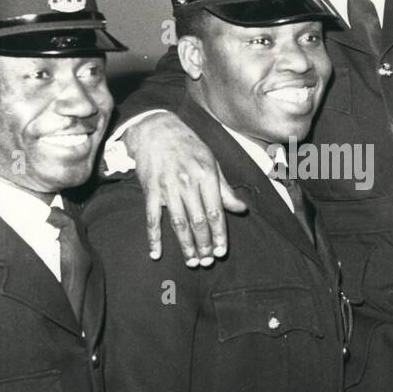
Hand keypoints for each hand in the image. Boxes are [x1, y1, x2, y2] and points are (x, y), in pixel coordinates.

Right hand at [125, 113, 247, 265]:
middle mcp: (187, 182)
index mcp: (206, 175)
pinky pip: (152, 218)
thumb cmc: (188, 146)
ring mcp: (167, 187)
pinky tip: (156, 253)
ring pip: (178, 223)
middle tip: (208, 262)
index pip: (215, 212)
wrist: (155, 129)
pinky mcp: (150, 190)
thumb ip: (225, 189)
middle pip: (198, 221)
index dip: (219, 234)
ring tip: (192, 262)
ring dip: (186, 246)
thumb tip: (241, 209)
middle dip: (204, 245)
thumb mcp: (211, 162)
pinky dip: (154, 237)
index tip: (221, 251)